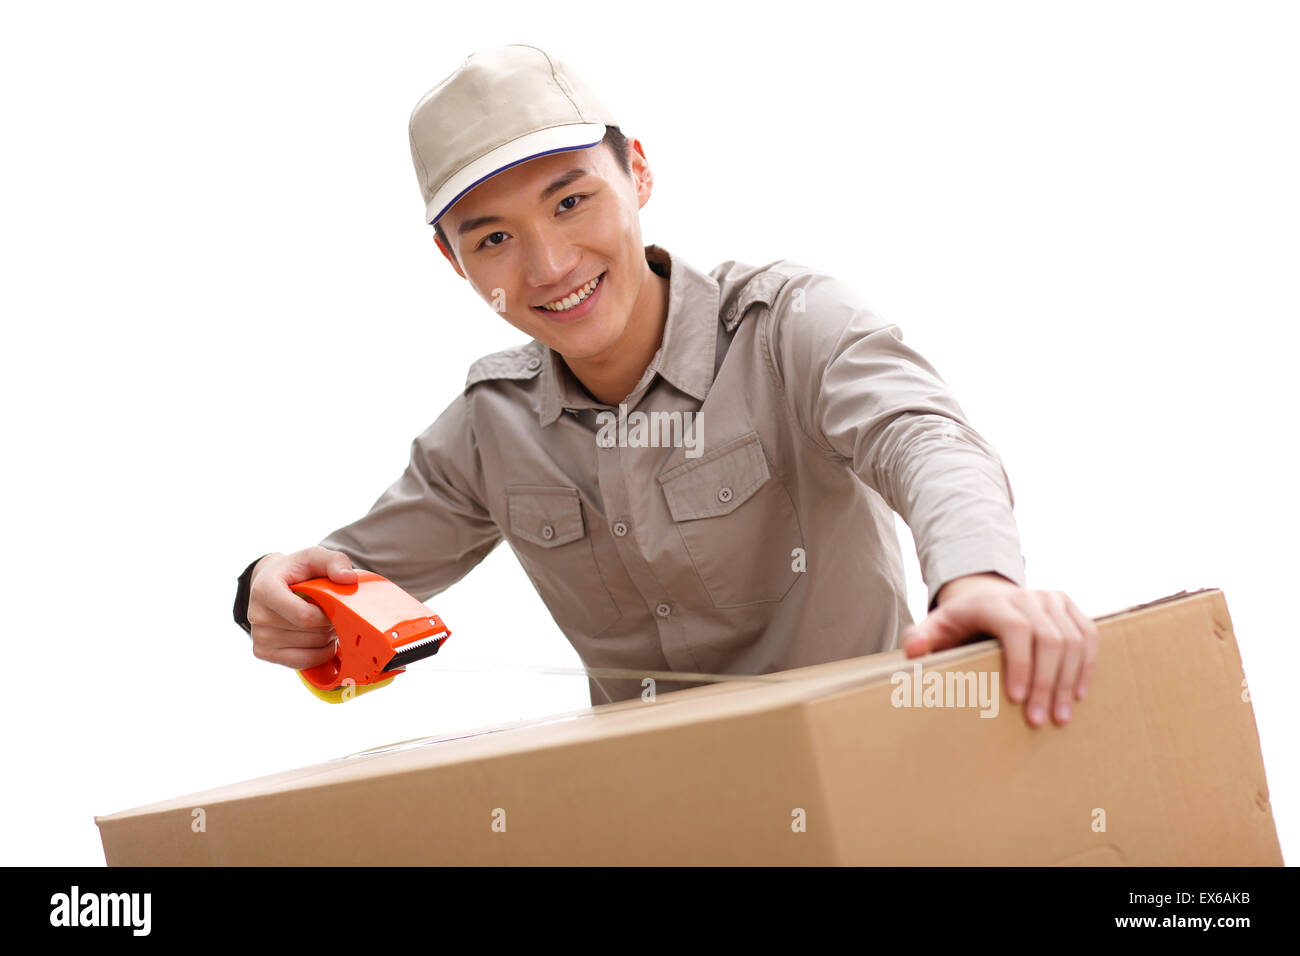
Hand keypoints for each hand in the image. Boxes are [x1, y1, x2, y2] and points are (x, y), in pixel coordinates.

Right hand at [246, 547, 357, 669]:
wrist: (270, 583)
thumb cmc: (296, 570)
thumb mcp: (314, 556)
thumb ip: (334, 561)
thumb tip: (349, 579)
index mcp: (265, 590)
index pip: (305, 616)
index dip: (328, 614)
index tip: (334, 604)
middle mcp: (257, 615)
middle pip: (311, 633)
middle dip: (330, 624)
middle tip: (331, 611)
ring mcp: (258, 637)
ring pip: (311, 649)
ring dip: (327, 637)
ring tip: (323, 622)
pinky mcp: (262, 652)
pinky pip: (303, 662)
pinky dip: (320, 653)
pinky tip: (320, 638)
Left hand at [899, 573, 1097, 727]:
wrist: (985, 597)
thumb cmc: (959, 622)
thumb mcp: (935, 628)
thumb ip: (921, 638)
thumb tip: (913, 652)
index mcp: (994, 603)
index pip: (1016, 630)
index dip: (1021, 664)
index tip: (1016, 699)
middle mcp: (1027, 596)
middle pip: (1049, 639)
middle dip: (1046, 683)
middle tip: (1040, 721)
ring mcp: (1052, 599)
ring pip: (1073, 640)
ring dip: (1069, 681)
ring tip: (1060, 717)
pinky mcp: (1070, 607)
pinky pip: (1088, 636)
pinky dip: (1087, 666)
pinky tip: (1078, 695)